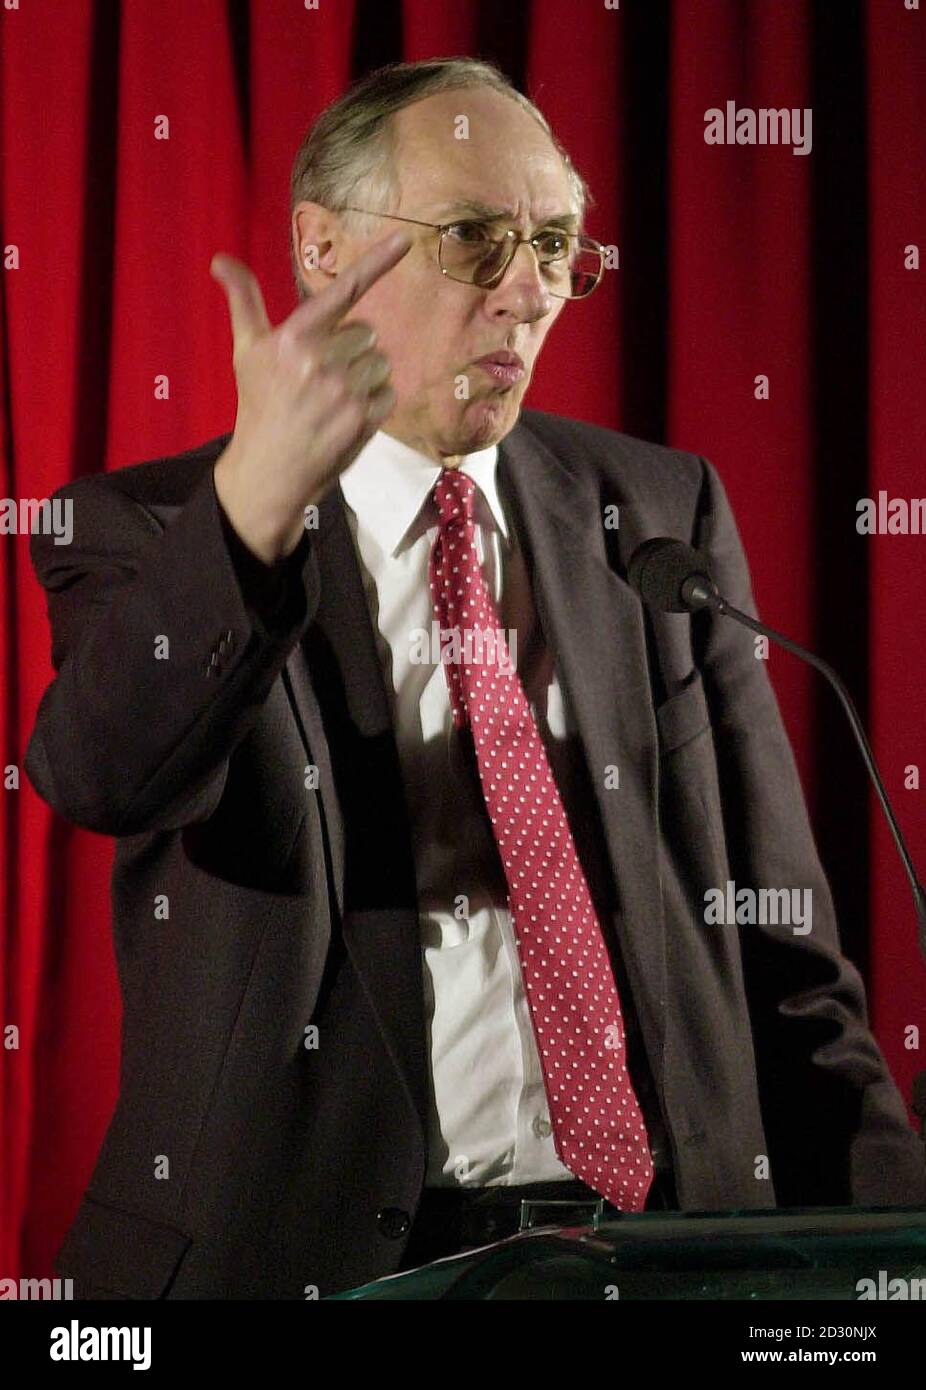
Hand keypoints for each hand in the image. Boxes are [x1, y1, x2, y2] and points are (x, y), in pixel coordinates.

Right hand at [210, 229, 410, 563]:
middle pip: (366, 332)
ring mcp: (345, 391)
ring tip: (335, 399)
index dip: (377, 262)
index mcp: (293, 338)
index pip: (343, 291)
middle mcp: (321, 360)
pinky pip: (389, 392)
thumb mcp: (246, 352)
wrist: (269, 472)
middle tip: (323, 378)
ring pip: (381, 362)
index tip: (406, 239)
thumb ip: (243, 302)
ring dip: (366, 376)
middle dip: (351, 350)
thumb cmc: (258, 406)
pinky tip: (349, 416)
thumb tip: (220, 260)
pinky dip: (376, 403)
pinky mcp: (363, 418)